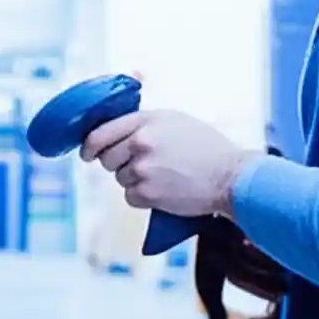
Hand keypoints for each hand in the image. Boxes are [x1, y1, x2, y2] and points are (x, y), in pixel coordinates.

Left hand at [80, 109, 257, 216]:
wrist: (231, 176)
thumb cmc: (207, 149)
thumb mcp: (174, 121)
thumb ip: (143, 123)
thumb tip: (115, 132)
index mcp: (146, 120)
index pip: (101, 132)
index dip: (90, 146)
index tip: (87, 153)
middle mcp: (141, 142)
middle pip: (107, 159)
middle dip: (119, 165)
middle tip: (142, 167)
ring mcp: (142, 168)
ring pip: (120, 179)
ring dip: (135, 181)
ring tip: (163, 176)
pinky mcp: (147, 192)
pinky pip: (130, 197)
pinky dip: (144, 197)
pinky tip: (165, 190)